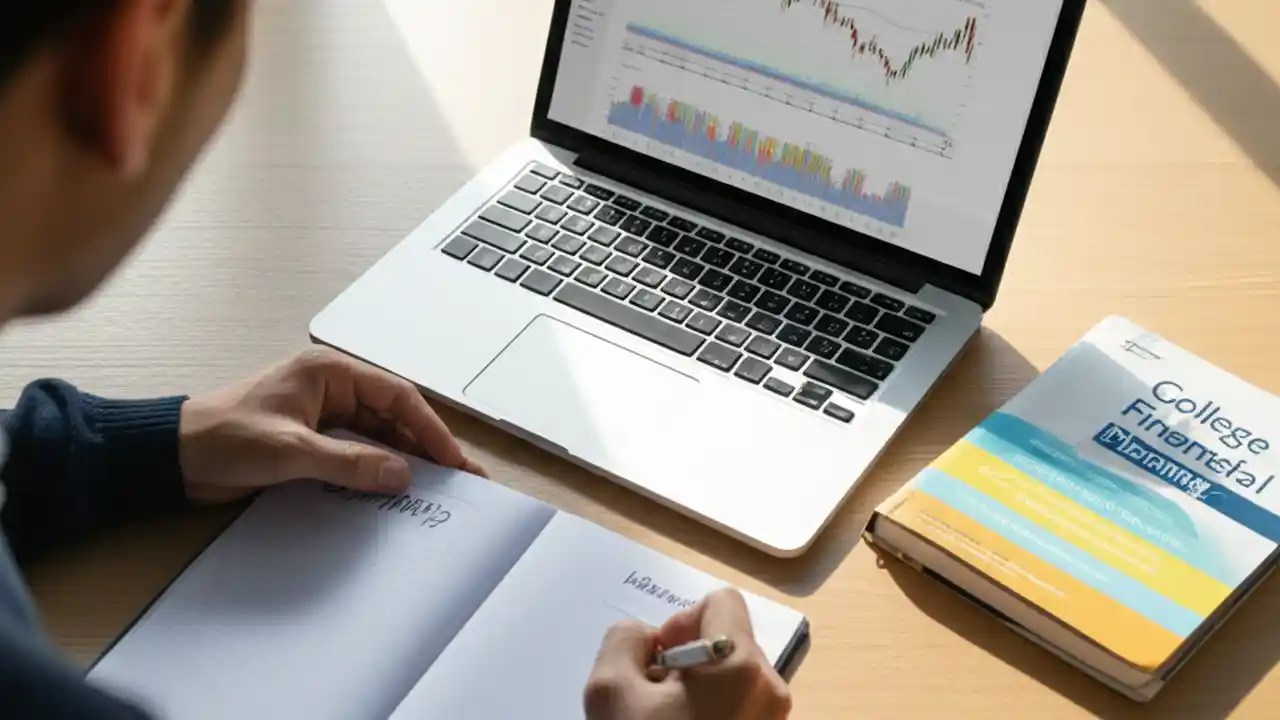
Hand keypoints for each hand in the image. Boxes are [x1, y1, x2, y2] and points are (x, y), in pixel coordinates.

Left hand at [179, 348, 485, 503]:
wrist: (171, 457)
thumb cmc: (222, 437)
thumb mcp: (289, 450)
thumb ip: (348, 462)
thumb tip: (400, 474)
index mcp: (330, 372)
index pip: (397, 396)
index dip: (430, 428)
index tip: (452, 459)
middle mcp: (332, 389)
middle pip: (394, 416)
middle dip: (426, 446)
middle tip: (459, 477)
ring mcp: (324, 416)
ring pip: (379, 437)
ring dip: (404, 461)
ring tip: (436, 488)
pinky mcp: (313, 442)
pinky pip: (358, 454)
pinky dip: (377, 471)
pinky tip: (395, 492)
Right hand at [584, 589, 791, 719]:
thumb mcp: (609, 692)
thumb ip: (622, 640)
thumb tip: (644, 638)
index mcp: (739, 664)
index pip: (721, 601)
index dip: (681, 621)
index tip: (659, 657)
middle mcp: (771, 687)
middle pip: (728, 638)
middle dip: (689, 656)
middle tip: (656, 693)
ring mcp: (775, 718)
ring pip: (734, 675)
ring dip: (700, 686)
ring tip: (668, 716)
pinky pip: (743, 705)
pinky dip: (714, 710)